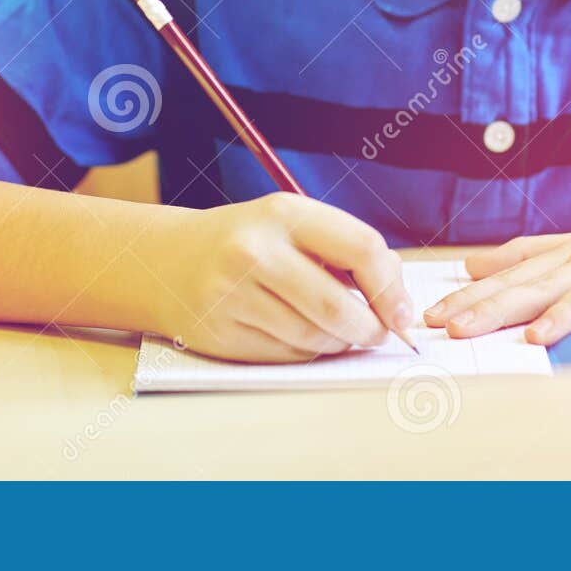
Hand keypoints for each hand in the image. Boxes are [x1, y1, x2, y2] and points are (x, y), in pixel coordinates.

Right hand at [154, 193, 414, 362]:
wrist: (168, 261)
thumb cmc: (247, 241)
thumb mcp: (292, 224)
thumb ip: (345, 250)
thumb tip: (398, 298)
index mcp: (284, 213)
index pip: (362, 248)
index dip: (392, 288)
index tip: (402, 312)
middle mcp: (255, 251)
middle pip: (339, 308)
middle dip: (370, 330)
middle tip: (377, 333)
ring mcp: (233, 295)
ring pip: (314, 339)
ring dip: (338, 344)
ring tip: (336, 331)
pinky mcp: (221, 334)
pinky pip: (286, 357)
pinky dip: (305, 353)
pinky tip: (298, 335)